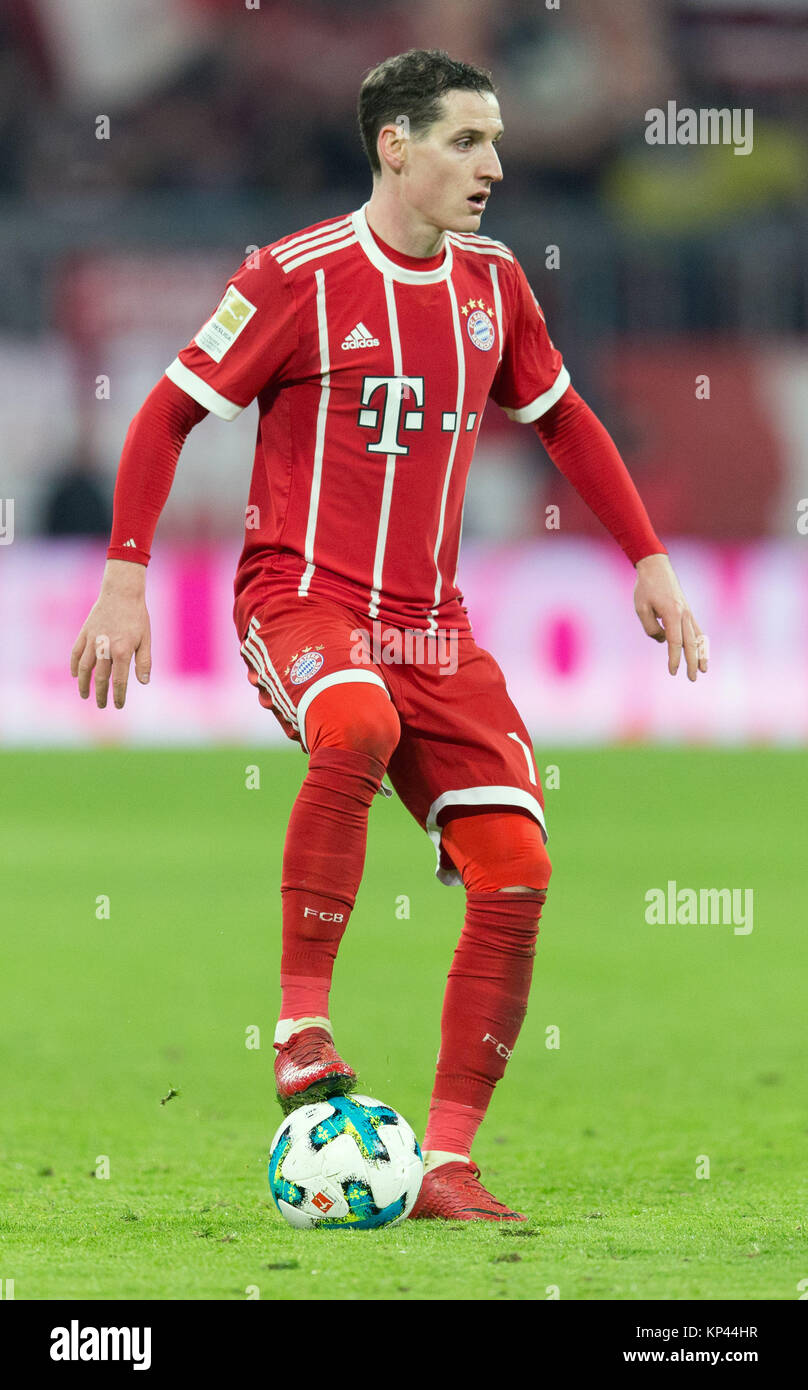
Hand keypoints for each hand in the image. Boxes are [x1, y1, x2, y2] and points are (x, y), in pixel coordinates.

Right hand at [70, 559, 151, 708]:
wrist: (122, 593)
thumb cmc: (137, 617)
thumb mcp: (146, 639)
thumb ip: (144, 662)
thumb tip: (143, 682)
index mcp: (123, 651)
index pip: (119, 681)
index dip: (119, 695)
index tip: (118, 706)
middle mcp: (105, 648)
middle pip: (100, 678)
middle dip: (101, 694)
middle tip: (102, 706)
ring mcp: (92, 640)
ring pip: (84, 668)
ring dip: (83, 684)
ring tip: (84, 695)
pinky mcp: (84, 632)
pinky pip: (75, 652)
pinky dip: (74, 665)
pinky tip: (74, 675)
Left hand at [633, 553, 706, 680]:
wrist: (656, 568)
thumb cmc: (646, 588)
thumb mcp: (641, 608)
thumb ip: (650, 628)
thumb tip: (663, 640)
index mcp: (672, 613)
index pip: (674, 642)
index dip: (674, 658)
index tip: (672, 671)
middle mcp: (684, 614)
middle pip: (690, 643)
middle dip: (692, 662)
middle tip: (692, 678)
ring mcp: (688, 613)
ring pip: (697, 638)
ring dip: (700, 655)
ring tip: (703, 670)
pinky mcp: (688, 612)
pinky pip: (697, 631)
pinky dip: (701, 643)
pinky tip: (702, 653)